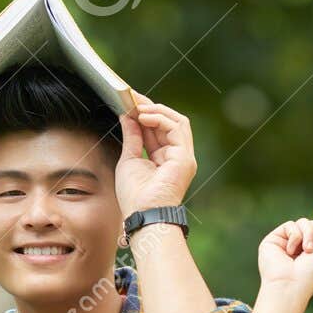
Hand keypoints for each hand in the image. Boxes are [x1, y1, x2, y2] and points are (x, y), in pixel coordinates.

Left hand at [117, 97, 196, 213]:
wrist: (142, 215)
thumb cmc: (135, 196)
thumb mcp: (129, 159)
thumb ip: (132, 137)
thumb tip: (127, 116)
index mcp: (164, 159)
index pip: (157, 130)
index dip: (145, 114)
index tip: (129, 102)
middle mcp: (177, 156)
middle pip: (168, 123)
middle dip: (150, 108)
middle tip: (132, 98)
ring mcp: (183, 157)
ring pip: (177, 121)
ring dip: (156, 110)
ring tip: (137, 106)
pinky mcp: (185, 157)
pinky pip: (176, 128)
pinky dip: (159, 118)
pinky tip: (143, 116)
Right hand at [257, 215, 312, 297]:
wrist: (291, 284)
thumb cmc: (310, 274)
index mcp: (311, 248)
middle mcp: (298, 244)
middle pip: (312, 223)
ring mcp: (286, 241)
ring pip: (302, 222)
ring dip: (307, 235)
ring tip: (305, 250)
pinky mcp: (274, 239)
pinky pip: (289, 225)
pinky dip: (294, 237)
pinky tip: (290, 252)